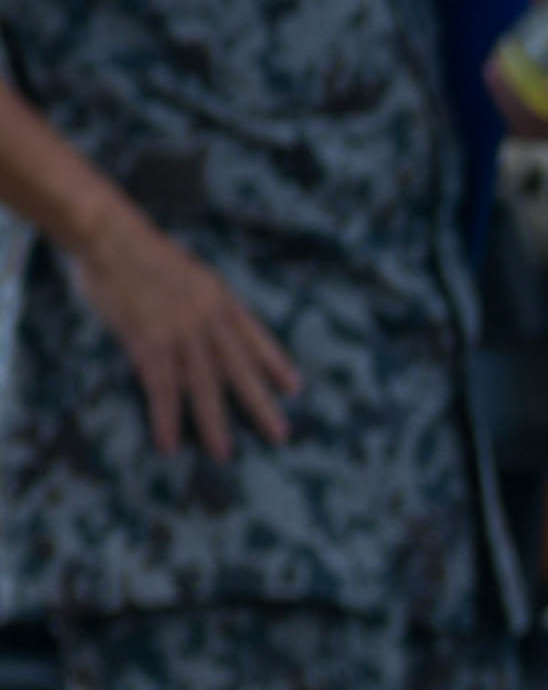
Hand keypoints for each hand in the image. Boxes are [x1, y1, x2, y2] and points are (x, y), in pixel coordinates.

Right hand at [69, 217, 297, 458]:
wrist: (111, 235)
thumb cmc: (140, 249)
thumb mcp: (188, 269)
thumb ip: (199, 297)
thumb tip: (203, 317)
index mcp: (221, 300)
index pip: (256, 338)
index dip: (275, 364)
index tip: (294, 387)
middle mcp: (209, 321)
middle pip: (240, 370)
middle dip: (260, 405)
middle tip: (280, 435)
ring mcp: (181, 334)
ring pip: (204, 387)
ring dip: (213, 423)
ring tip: (223, 454)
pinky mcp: (148, 342)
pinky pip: (161, 388)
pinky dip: (165, 417)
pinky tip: (168, 442)